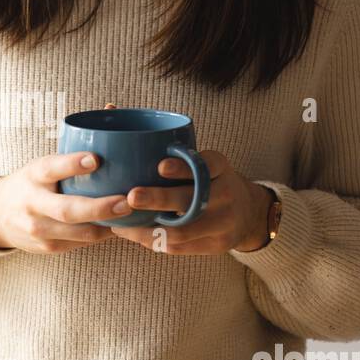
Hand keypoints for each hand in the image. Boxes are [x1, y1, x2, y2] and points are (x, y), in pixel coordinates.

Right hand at [0, 149, 128, 253]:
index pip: (52, 168)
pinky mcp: (47, 247)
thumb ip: (75, 149)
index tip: (96, 159)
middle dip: (99, 207)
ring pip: (77, 232)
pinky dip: (101, 236)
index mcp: (34, 175)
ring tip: (131, 218)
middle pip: (67, 210)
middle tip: (126, 202)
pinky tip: (118, 228)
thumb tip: (111, 109)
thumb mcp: (44, 164)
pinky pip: (80, 243)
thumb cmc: (34, 182)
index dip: (72, 164)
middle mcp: (33, 203)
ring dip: (106, 226)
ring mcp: (38, 228)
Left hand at [103, 127, 271, 253]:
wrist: (247, 215)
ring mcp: (225, 223)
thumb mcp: (204, 161)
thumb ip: (173, 149)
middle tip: (131, 196)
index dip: (184, 167)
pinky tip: (134, 235)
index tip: (160, 166)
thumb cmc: (208, 180)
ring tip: (121, 222)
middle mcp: (227, 194)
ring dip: (148, 227)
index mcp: (222, 167)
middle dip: (160, 199)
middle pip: (192, 199)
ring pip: (183, 229)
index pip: (207, 164)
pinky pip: (181, 247)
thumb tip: (112, 111)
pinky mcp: (218, 245)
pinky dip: (155, 241)